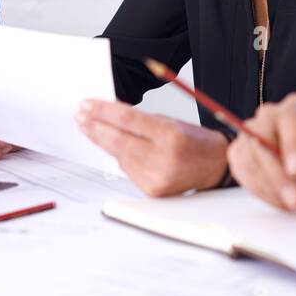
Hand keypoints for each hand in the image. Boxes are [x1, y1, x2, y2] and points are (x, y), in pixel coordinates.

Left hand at [76, 99, 227, 196]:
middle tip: (80, 116)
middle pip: (117, 140)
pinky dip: (118, 156)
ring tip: (90, 127)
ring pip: (119, 155)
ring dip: (102, 140)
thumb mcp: (171, 121)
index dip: (103, 111)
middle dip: (94, 127)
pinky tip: (113, 146)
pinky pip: (127, 169)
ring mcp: (157, 178)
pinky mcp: (152, 191)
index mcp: (170, 135)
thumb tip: (108, 113)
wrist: (216, 167)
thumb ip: (140, 119)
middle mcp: (163, 159)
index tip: (86, 104)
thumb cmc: (194, 141)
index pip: (128, 119)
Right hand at [227, 92, 295, 210]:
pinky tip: (280, 201)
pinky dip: (262, 192)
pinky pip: (243, 173)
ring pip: (250, 159)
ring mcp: (248, 133)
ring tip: (293, 205)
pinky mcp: (237, 153)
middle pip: (262, 137)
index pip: (290, 119)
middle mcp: (269, 116)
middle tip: (295, 200)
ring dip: (271, 188)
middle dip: (277, 174)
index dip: (292, 146)